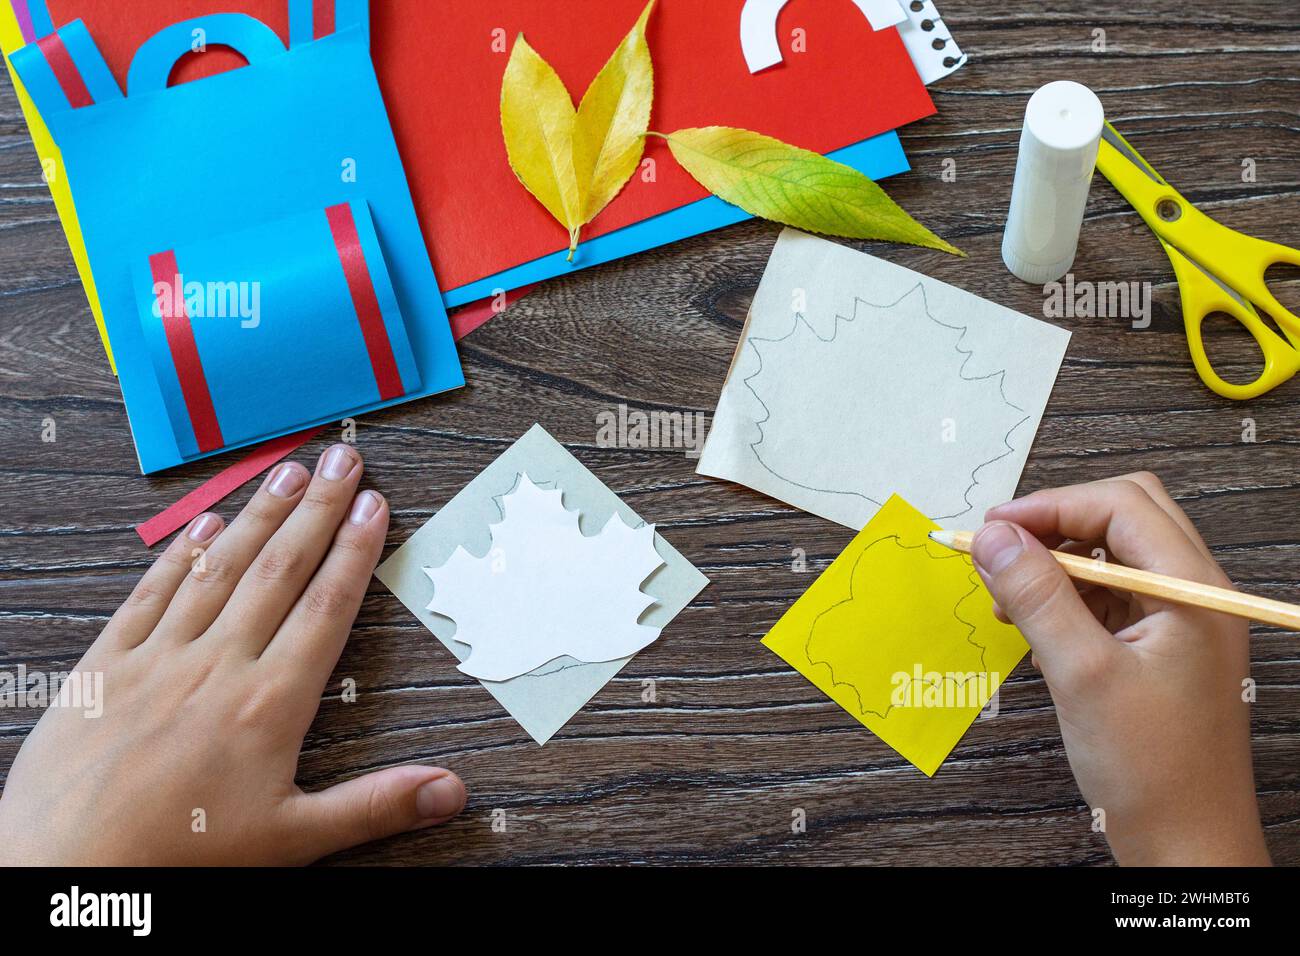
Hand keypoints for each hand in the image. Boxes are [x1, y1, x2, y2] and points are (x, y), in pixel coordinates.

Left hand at [0, 444, 465, 864]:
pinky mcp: (103, 665)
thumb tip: (450, 791)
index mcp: (268, 703)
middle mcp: (217, 665)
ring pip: (218, 569)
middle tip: (343, 461)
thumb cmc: (180, 860)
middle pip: (278, 570)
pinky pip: (149, 595)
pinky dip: (178, 555)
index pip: (325, 607)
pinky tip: (201, 525)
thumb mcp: (292, 840)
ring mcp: (157, 658)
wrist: (66, 873)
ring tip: (288, 472)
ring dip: (256, 515)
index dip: (354, 551)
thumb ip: (374, 806)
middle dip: (317, 510)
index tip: (374, 506)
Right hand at [971, 472, 1268, 865]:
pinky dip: (1064, 597)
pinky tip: (1030, 624)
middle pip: (1121, 518)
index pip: (1121, 505)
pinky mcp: (1159, 647)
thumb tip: (992, 538)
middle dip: (1055, 524)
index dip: (1051, 506)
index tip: (993, 528)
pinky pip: (1108, 596)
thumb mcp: (1081, 674)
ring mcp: (1178, 620)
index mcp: (1193, 589)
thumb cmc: (1153, 771)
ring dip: (1055, 563)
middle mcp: (1193, 594)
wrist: (1186, 845)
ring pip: (1111, 555)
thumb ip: (1036, 596)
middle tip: (999, 548)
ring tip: (1006, 597)